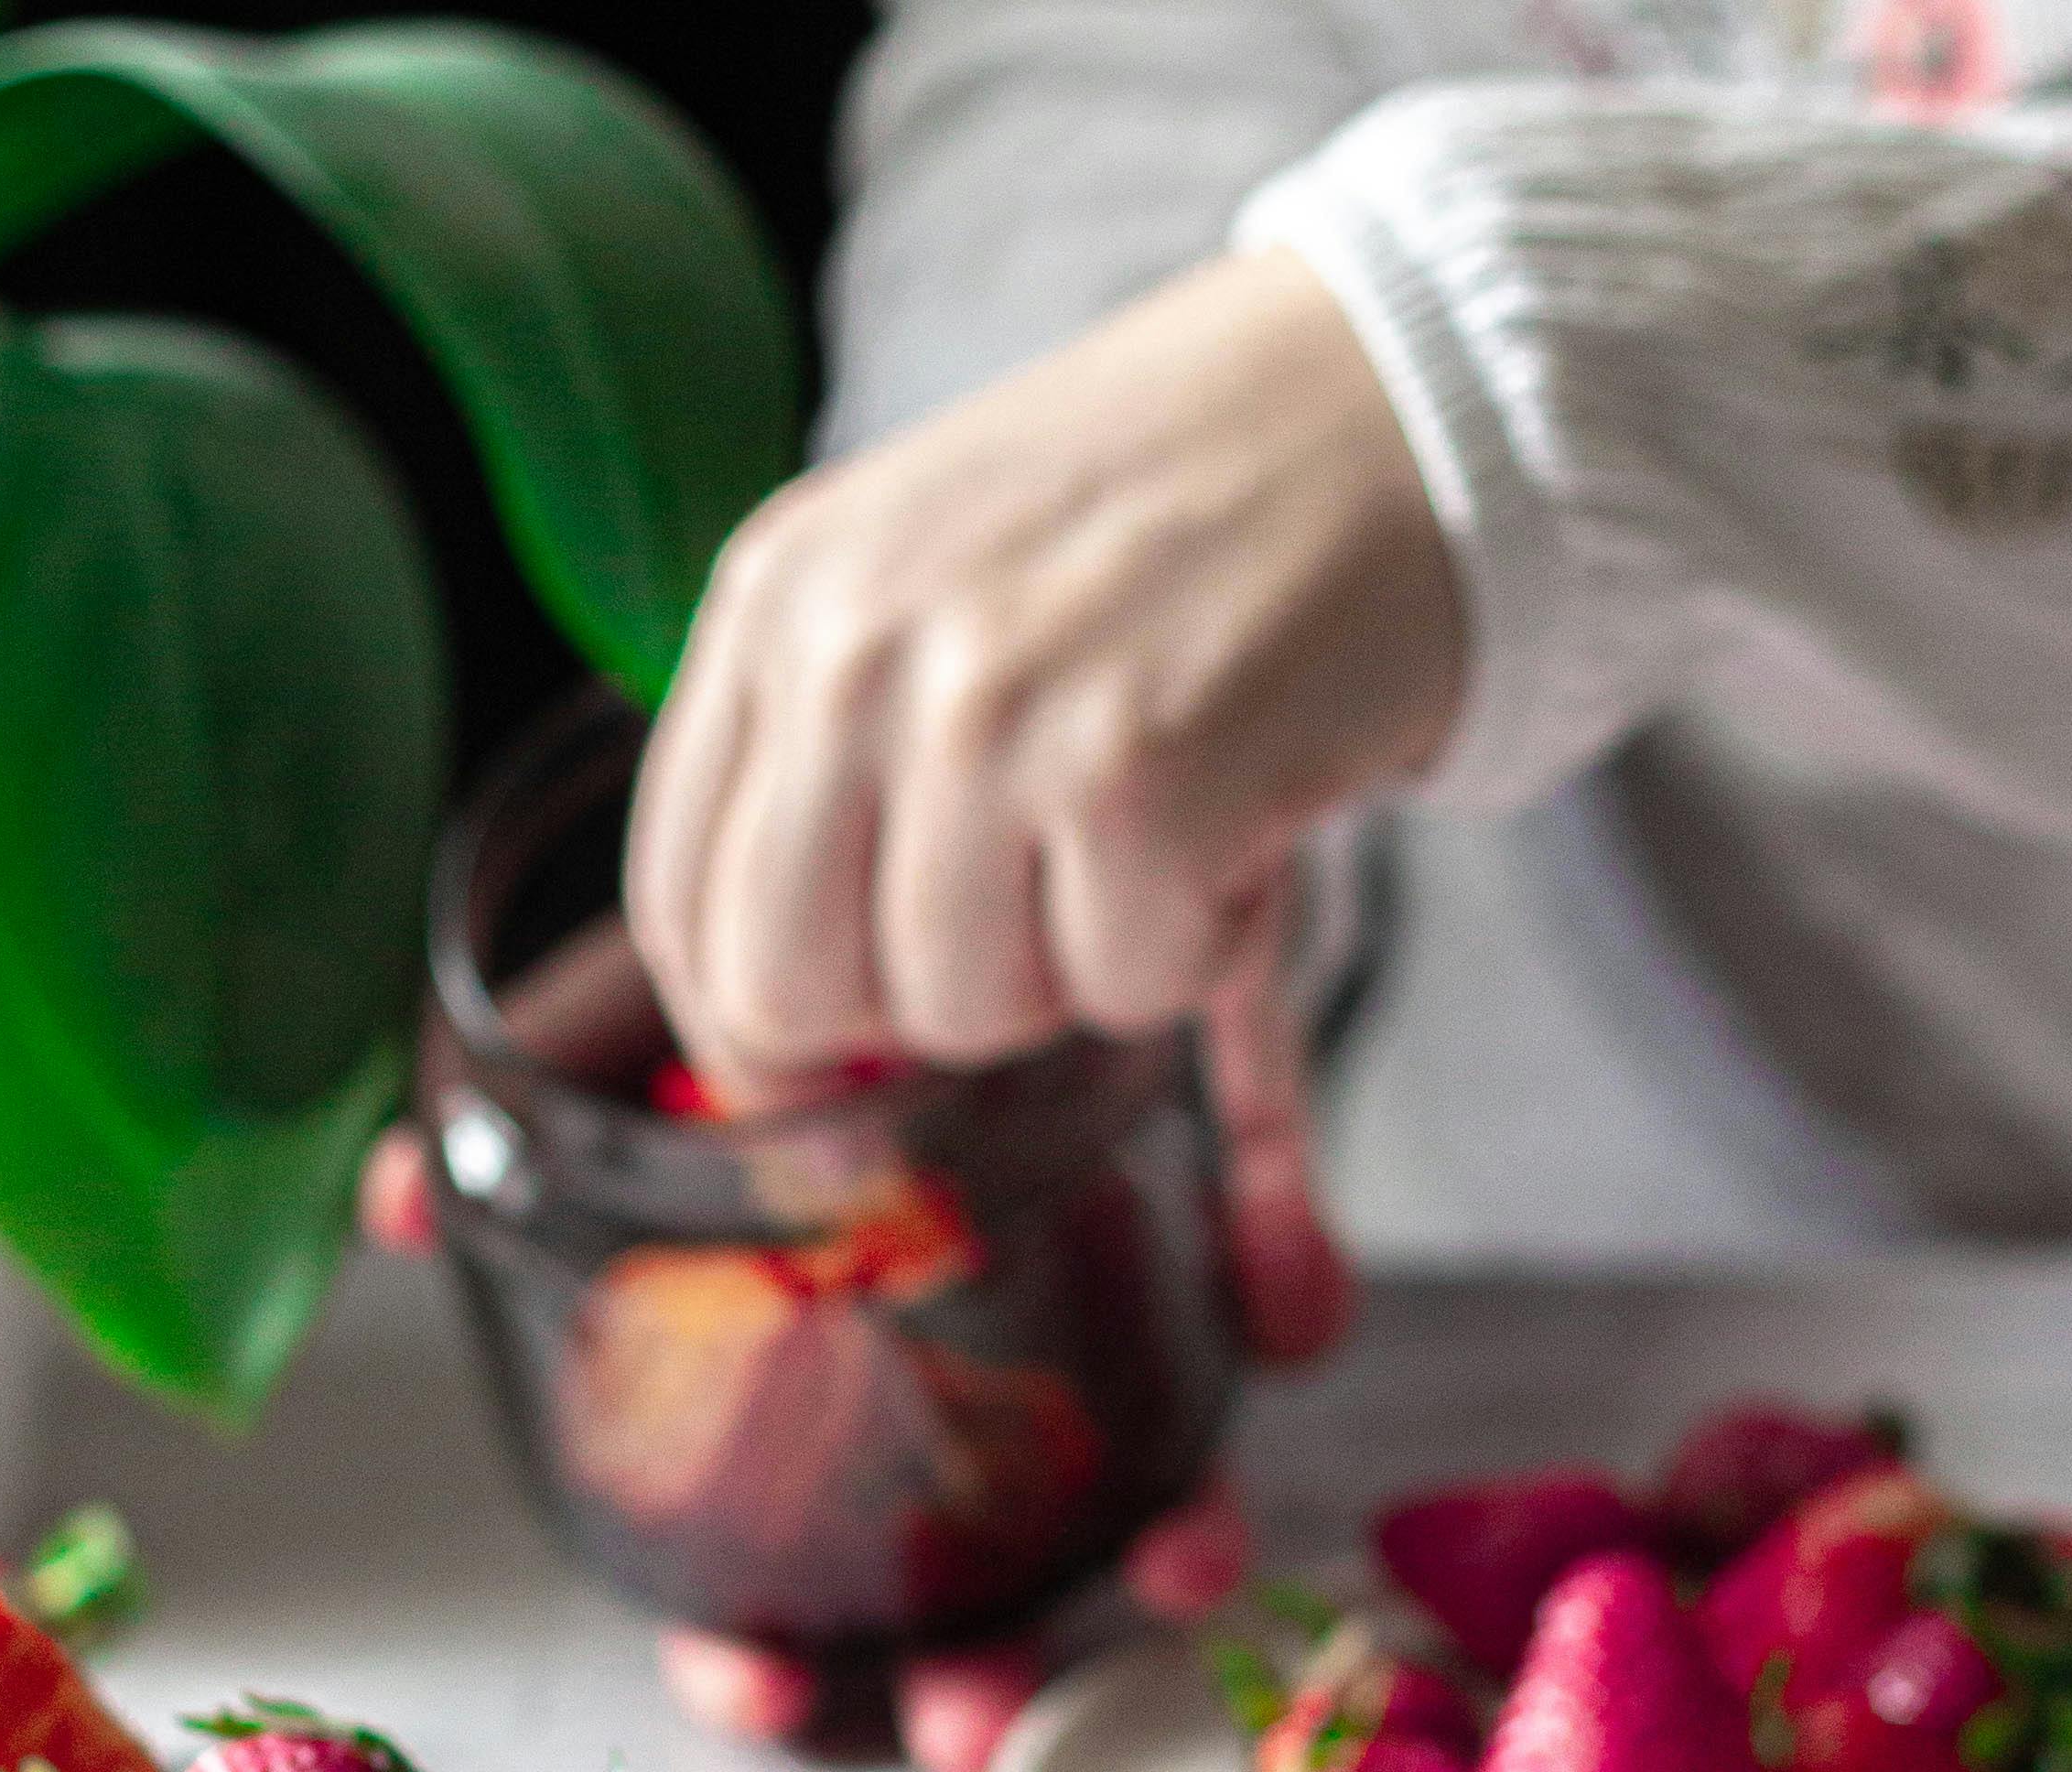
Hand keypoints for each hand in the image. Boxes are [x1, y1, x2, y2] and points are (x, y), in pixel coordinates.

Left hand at [624, 244, 1460, 1087]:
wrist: (1393, 401)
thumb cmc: (1164, 524)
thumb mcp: (931, 587)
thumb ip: (826, 777)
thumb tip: (769, 1070)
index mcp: (781, 597)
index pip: (678, 906)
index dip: (752, 1030)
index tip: (832, 1069)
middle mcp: (856, 648)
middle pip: (784, 996)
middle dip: (910, 1009)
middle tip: (1027, 915)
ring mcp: (990, 710)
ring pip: (957, 1015)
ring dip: (1074, 971)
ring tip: (1146, 827)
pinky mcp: (1137, 775)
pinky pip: (1125, 993)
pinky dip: (1200, 946)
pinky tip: (1235, 815)